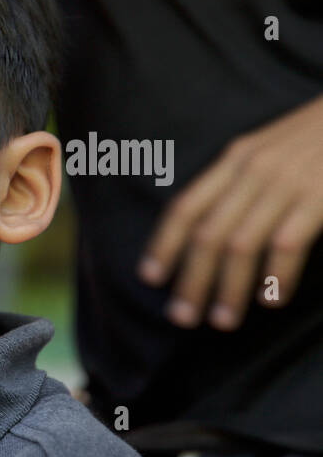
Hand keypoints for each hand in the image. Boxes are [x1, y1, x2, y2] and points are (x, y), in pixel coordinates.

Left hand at [137, 93, 322, 330]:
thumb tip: (209, 234)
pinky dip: (275, 276)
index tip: (150, 278)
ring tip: (223, 320)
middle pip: (207, 234)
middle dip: (191, 280)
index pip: (185, 206)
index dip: (163, 245)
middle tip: (182, 317)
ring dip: (229, 288)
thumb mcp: (269, 148)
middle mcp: (253, 170)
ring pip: (241, 245)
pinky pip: (287, 244)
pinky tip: (270, 299)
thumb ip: (239, 182)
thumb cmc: (319, 136)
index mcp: (235, 159)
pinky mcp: (319, 197)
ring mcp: (286, 183)